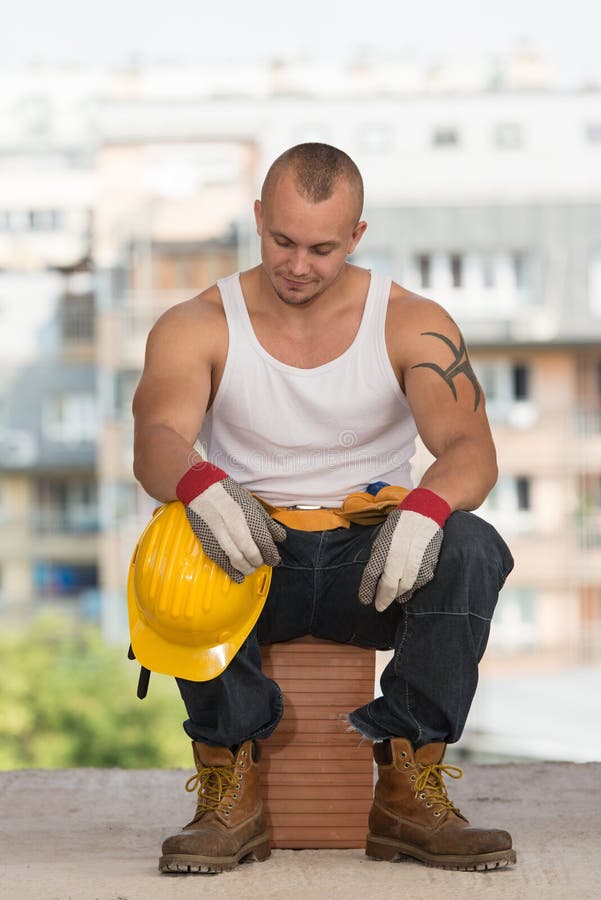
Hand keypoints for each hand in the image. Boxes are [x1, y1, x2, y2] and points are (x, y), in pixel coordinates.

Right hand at [176, 463, 285, 581]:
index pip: (266, 544)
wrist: (202, 489)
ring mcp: (222, 536)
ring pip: (238, 560)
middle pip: (253, 554)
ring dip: (247, 568)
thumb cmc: (229, 494)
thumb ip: (268, 523)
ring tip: (251, 569)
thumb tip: (280, 537)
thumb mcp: (253, 504)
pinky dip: (231, 572)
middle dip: (259, 562)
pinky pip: (222, 561)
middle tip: (261, 563)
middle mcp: (237, 528)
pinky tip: (238, 576)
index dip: (272, 555)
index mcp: (251, 518)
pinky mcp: (209, 541)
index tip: (273, 559)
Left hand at [358, 488, 450, 611]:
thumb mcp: (383, 537)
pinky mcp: (429, 563)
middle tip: (379, 607)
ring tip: (394, 599)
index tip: (365, 601)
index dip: (368, 589)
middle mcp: (399, 554)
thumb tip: (375, 578)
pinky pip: (419, 582)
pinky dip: (412, 588)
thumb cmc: (399, 525)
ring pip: (405, 587)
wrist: (425, 512)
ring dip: (398, 595)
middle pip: (389, 584)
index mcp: (384, 546)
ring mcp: (415, 559)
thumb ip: (379, 557)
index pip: (372, 574)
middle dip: (383, 598)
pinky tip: (407, 590)